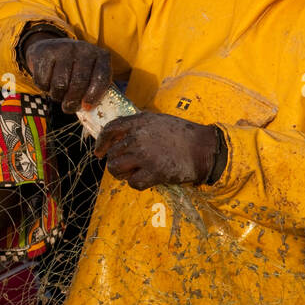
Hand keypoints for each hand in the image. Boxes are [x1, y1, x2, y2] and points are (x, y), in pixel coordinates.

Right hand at [24, 35, 112, 112]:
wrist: (49, 46)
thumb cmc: (75, 67)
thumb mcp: (90, 72)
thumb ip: (93, 88)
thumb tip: (87, 109)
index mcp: (101, 56)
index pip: (101, 77)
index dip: (94, 95)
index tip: (87, 107)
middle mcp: (84, 49)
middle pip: (79, 82)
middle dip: (73, 100)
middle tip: (69, 107)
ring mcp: (63, 49)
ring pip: (60, 84)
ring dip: (57, 95)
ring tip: (58, 94)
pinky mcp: (44, 53)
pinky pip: (43, 80)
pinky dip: (44, 88)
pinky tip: (48, 84)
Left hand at [94, 113, 219, 189]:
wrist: (204, 148)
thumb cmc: (184, 135)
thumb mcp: (159, 121)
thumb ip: (140, 126)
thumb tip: (119, 138)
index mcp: (140, 122)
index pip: (110, 130)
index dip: (101, 143)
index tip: (99, 152)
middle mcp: (139, 137)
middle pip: (112, 153)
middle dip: (117, 161)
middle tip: (127, 166)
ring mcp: (145, 155)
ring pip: (116, 169)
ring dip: (122, 174)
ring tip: (133, 173)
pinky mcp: (154, 172)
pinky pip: (133, 183)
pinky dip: (137, 183)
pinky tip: (147, 179)